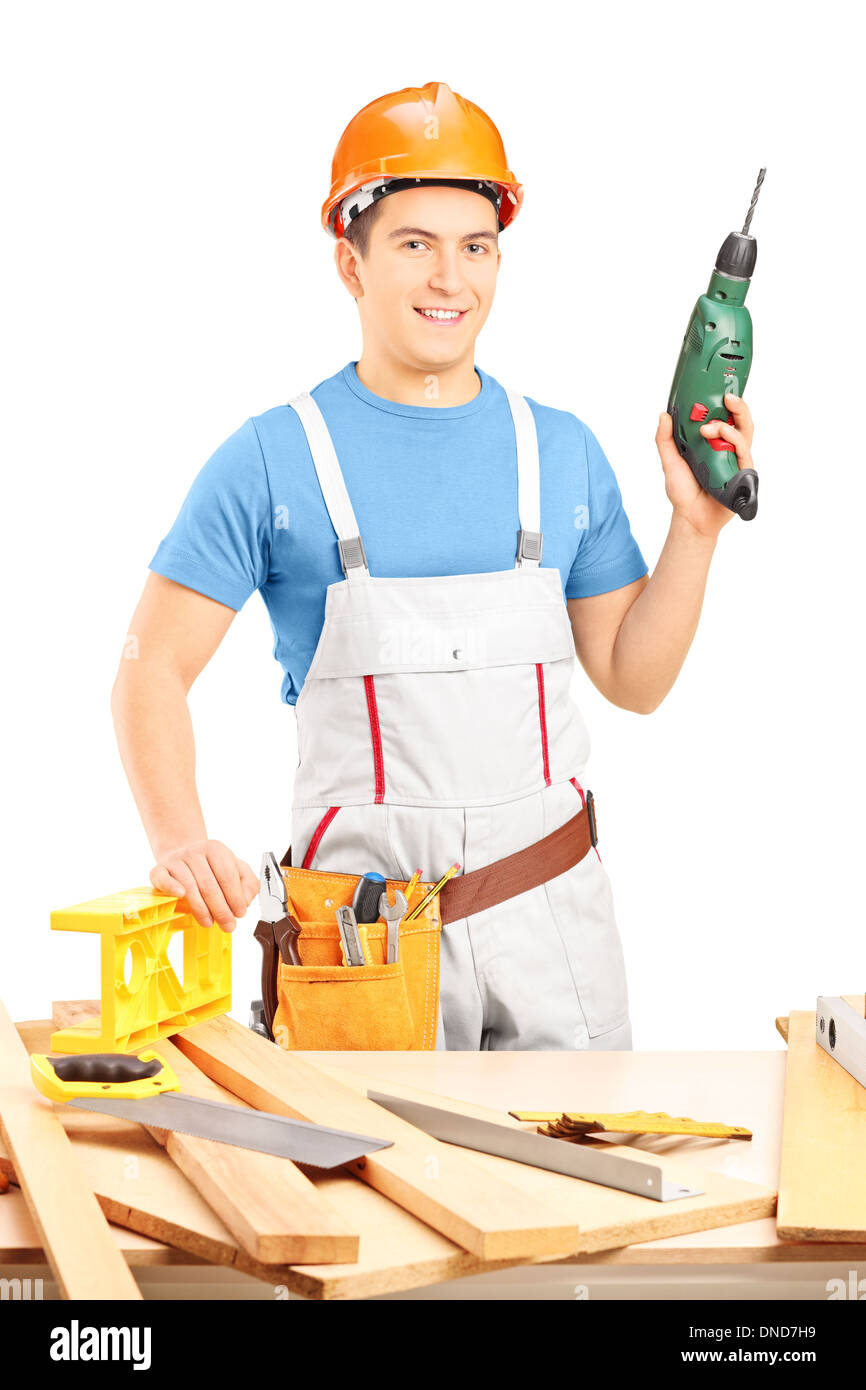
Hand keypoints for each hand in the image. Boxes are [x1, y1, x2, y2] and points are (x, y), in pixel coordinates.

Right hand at [150, 840, 258, 931]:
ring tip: (209, 922)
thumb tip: (246, 900)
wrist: (183, 854)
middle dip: (220, 909)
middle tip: (228, 925)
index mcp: (215, 849)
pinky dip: (171, 887)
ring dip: (200, 909)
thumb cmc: (211, 866)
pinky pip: (162, 878)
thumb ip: (248, 883)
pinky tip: (181, 896)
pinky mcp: (159, 869)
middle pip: (209, 884)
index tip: (240, 913)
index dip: (235, 897)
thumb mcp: (236, 868)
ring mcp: (175, 860)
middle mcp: (195, 852)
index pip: (227, 875)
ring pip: (189, 886)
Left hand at [656, 393, 755, 538]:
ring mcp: (738, 462)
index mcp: (715, 442)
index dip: (726, 402)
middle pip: (742, 422)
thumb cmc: (683, 491)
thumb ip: (665, 439)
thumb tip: (664, 415)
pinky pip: (745, 457)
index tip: (719, 389)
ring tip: (710, 430)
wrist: (690, 517)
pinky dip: (736, 447)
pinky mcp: (743, 475)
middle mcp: (730, 449)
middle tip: (727, 398)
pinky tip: (725, 445)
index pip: (726, 416)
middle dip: (738, 407)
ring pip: (745, 436)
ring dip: (729, 429)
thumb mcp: (670, 461)